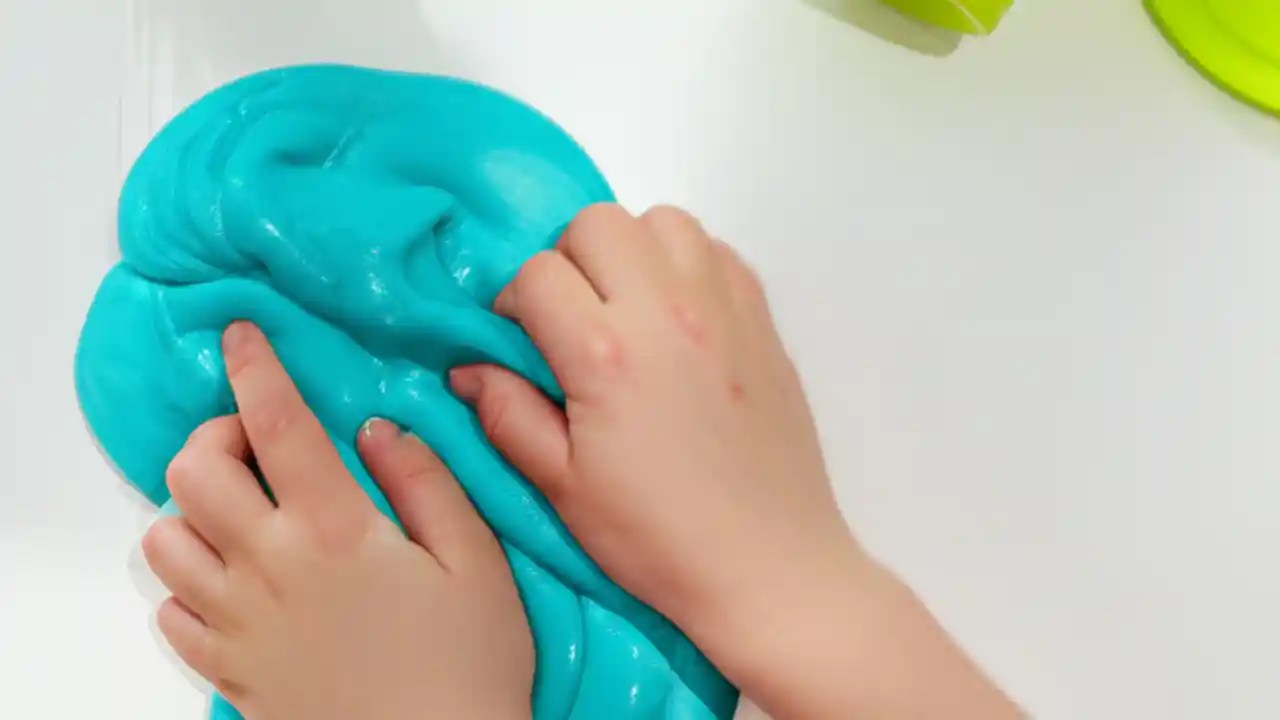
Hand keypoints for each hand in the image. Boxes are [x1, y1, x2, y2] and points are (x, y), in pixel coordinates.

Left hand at [142, 322, 531, 719]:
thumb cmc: (470, 665)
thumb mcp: (476, 562)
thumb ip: (425, 483)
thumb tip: (378, 430)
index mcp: (337, 529)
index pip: (276, 422)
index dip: (253, 366)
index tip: (241, 335)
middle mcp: (271, 567)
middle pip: (193, 472)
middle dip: (213, 437)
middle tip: (256, 447)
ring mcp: (240, 622)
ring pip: (165, 539)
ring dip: (192, 510)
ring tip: (239, 514)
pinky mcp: (229, 671)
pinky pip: (169, 612)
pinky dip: (187, 583)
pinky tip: (232, 582)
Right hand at [451, 204, 1020, 718]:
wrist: (768, 563)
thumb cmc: (657, 538)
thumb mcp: (562, 488)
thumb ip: (507, 415)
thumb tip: (469, 365)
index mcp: (607, 355)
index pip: (537, 273)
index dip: (514, 302)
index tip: (521, 341)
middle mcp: (668, 311)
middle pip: (598, 223)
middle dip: (568, 260)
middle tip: (572, 318)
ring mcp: (725, 307)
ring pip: (663, 220)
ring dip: (632, 250)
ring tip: (628, 308)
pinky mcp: (764, 318)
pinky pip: (717, 249)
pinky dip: (687, 263)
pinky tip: (679, 318)